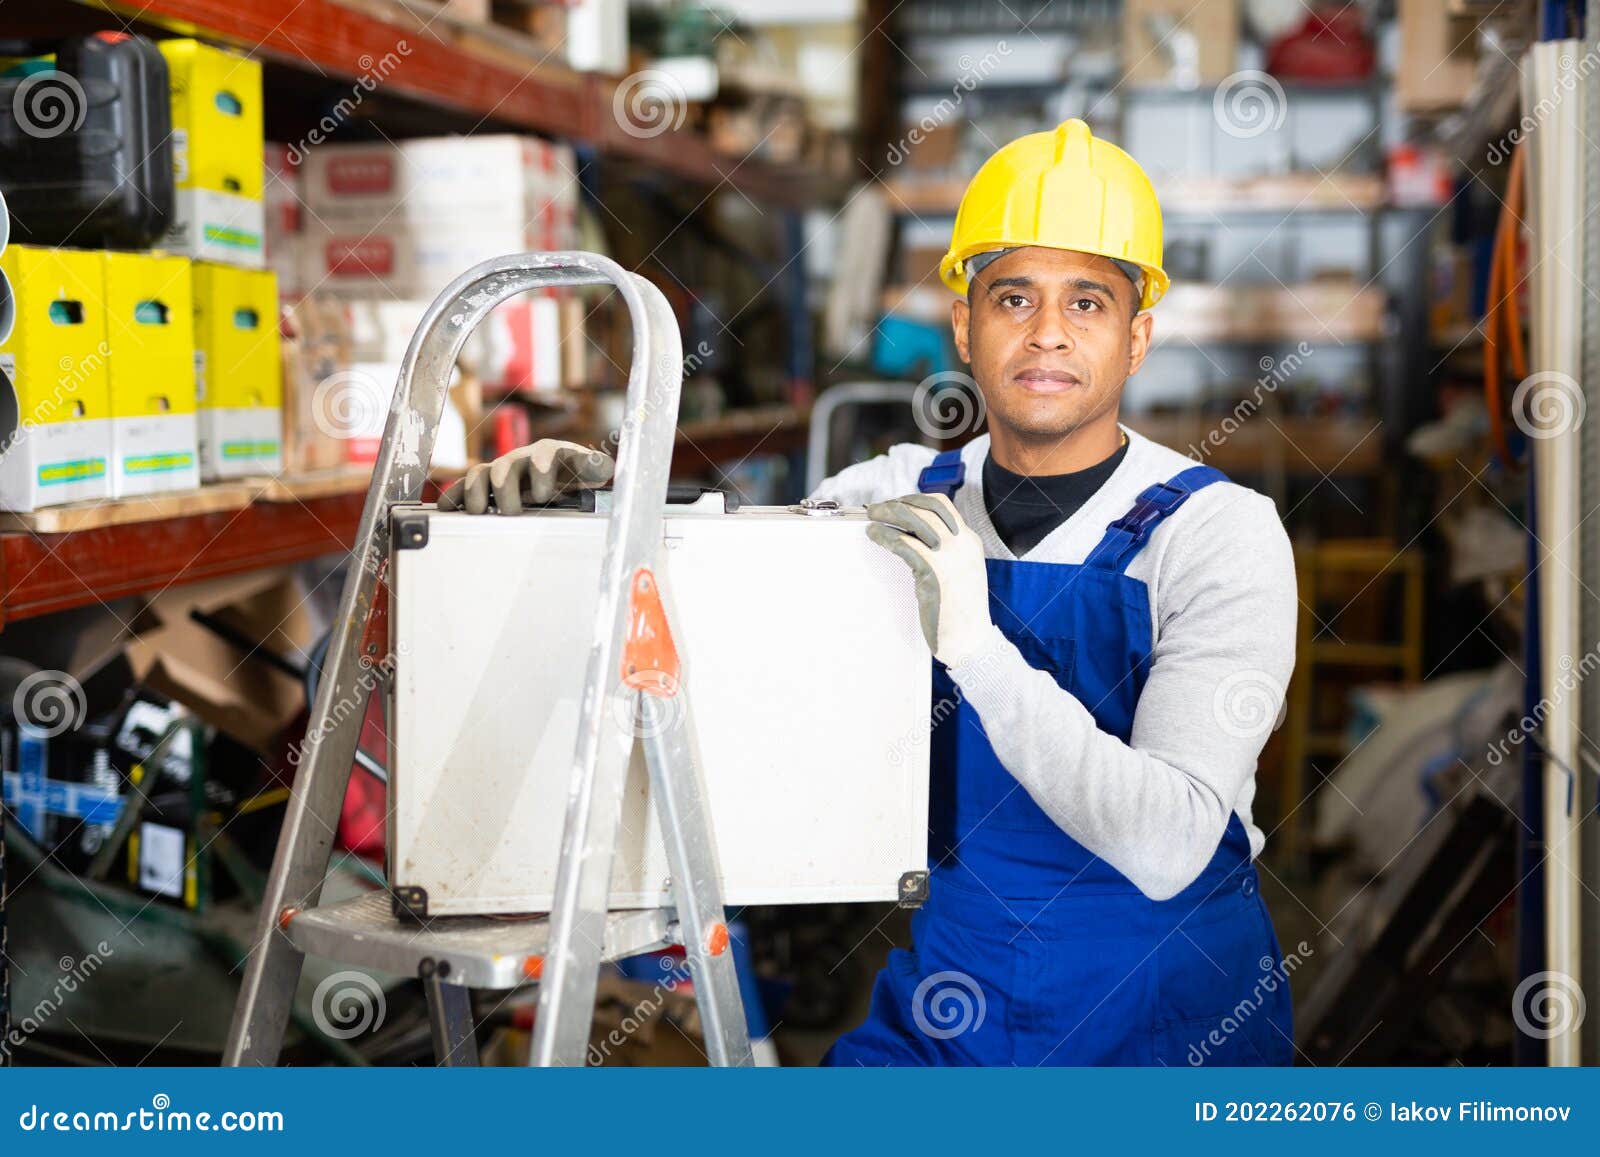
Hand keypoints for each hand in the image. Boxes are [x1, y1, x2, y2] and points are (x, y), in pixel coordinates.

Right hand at [438, 439, 614, 514]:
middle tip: (512, 511)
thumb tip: (602, 466)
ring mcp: (501, 470)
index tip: (544, 494)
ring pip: (481, 473)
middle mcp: (521, 459)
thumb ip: (597, 467)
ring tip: (477, 511)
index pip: (543, 456)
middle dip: (507, 489)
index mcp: (549, 453)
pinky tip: (445, 508)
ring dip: (476, 491)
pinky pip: (466, 485)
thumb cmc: (575, 474)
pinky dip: (455, 494)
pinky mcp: (487, 484)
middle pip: (507, 467)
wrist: (560, 475)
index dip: (541, 472)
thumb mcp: (590, 472)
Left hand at [865, 493, 991, 665]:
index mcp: (969, 541)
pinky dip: (886, 535)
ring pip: (915, 520)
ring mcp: (950, 557)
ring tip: (871, 518)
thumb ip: (944, 554)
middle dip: (897, 503)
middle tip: (876, 509)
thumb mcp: (958, 573)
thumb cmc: (960, 611)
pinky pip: (905, 544)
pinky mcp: (934, 572)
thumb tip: (913, 540)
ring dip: (888, 514)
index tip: (897, 504)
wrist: (970, 639)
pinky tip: (875, 536)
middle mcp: (962, 544)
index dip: (915, 500)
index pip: (942, 505)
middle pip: (926, 508)